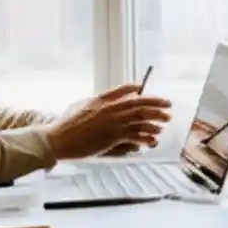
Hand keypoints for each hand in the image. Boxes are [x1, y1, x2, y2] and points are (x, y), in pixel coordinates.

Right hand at [47, 83, 171, 159]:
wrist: (59, 139)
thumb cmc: (66, 126)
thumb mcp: (80, 107)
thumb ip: (95, 105)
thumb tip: (106, 104)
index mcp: (101, 99)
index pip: (123, 90)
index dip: (135, 88)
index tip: (143, 88)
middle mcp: (110, 108)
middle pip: (138, 103)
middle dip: (156, 103)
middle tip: (168, 105)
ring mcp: (113, 121)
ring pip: (141, 118)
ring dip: (156, 120)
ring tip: (164, 122)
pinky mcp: (114, 136)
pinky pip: (136, 134)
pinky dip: (147, 136)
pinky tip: (153, 139)